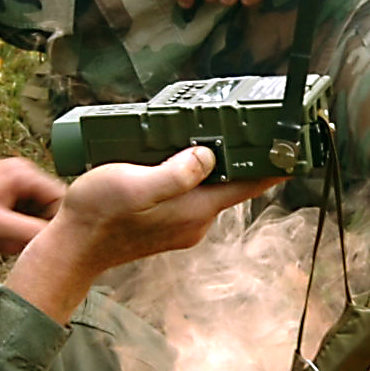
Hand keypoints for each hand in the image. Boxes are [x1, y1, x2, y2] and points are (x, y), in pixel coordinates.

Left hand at [0, 158, 62, 252]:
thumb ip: (28, 231)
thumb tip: (58, 243)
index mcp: (23, 174)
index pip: (61, 199)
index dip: (57, 224)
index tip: (47, 244)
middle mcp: (22, 175)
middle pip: (49, 208)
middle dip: (36, 231)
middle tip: (18, 246)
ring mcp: (12, 185)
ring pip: (35, 215)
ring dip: (24, 234)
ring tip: (5, 244)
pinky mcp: (3, 196)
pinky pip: (21, 215)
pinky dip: (14, 231)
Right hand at [5, 147, 275, 322]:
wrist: (72, 249)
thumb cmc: (98, 216)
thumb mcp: (134, 185)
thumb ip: (174, 173)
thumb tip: (208, 156)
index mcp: (196, 210)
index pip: (249, 184)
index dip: (275, 164)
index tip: (297, 146)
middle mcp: (196, 221)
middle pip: (233, 183)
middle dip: (243, 155)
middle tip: (249, 121)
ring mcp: (183, 225)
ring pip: (211, 188)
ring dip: (214, 163)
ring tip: (209, 133)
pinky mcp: (168, 225)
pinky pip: (192, 194)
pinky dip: (193, 175)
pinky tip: (176, 158)